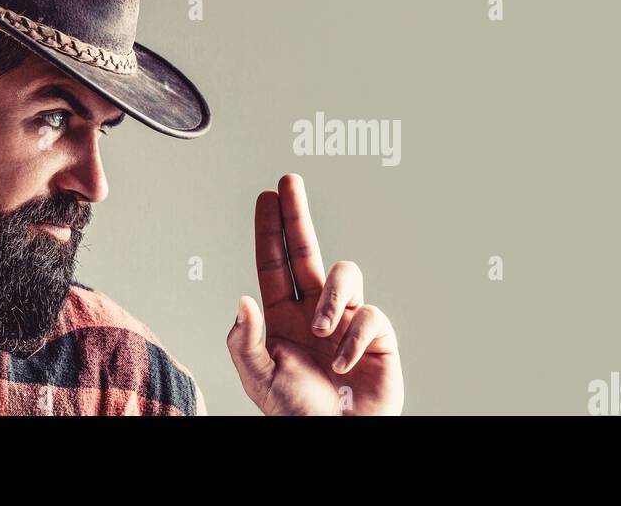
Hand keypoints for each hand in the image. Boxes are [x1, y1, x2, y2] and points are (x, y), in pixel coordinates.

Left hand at [226, 174, 402, 414]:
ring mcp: (346, 320)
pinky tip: (344, 364)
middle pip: (306, 250)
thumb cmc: (298, 414)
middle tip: (289, 181)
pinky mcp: (377, 336)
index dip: (269, 230)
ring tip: (319, 329)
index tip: (266, 197)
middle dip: (296, 215)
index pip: (273, 265)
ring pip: (345, 274)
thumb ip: (245, 341)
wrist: (339, 439)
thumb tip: (242, 299)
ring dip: (330, 296)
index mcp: (281, 318)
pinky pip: (370, 316)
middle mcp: (313, 311)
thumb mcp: (259, 380)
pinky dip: (354, 338)